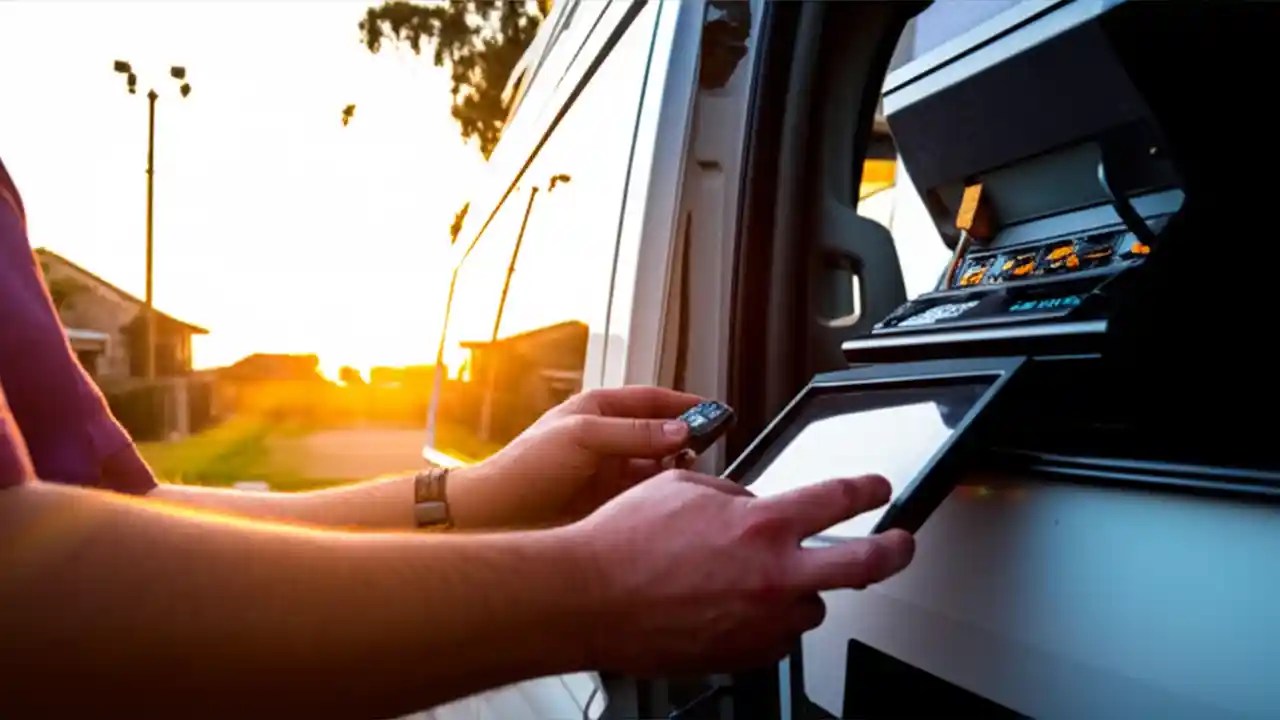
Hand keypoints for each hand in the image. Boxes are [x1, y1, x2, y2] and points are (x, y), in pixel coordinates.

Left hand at [448, 386, 702, 528]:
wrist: (492, 518)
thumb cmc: (523, 469)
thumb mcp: (582, 437)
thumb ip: (633, 433)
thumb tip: (679, 431)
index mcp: (596, 411)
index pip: (651, 400)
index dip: (685, 405)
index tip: (716, 412)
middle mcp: (606, 440)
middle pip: (659, 435)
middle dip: (685, 440)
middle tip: (710, 448)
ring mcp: (607, 473)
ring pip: (656, 468)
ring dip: (675, 472)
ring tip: (690, 480)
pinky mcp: (607, 505)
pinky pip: (644, 497)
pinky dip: (661, 497)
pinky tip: (671, 503)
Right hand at [567, 471, 914, 674]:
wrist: (590, 598)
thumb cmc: (624, 542)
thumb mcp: (682, 489)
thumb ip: (732, 496)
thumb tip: (753, 504)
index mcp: (761, 524)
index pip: (837, 500)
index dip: (867, 491)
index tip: (877, 490)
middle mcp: (773, 575)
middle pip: (864, 565)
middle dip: (894, 552)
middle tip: (903, 545)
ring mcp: (763, 621)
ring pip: (811, 608)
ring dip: (799, 592)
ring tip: (761, 583)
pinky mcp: (745, 655)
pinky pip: (776, 638)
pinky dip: (768, 623)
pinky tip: (733, 608)